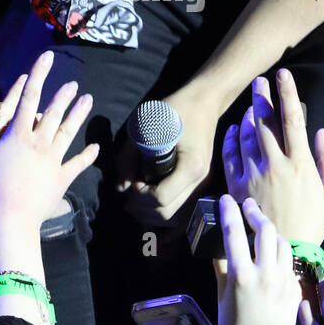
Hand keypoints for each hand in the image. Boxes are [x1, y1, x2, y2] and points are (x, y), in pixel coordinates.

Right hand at [0, 50, 98, 228]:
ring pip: (68, 132)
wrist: (11, 218)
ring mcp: (53, 160)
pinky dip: (87, 156)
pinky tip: (95, 148)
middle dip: (64, 95)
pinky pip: (77, 164)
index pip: (29, 97)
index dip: (37, 75)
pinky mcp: (62, 178)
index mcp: (18, 135)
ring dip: (78, 115)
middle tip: (73, 83)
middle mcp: (39, 143)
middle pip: (54, 113)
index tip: (46, 58)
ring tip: (88, 100)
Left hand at [116, 82, 218, 229]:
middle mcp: (201, 180)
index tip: (131, 182)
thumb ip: (127, 159)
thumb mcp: (144, 127)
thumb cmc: (174, 110)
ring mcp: (203, 186)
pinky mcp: (200, 186)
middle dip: (141, 208)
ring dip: (151, 216)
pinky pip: (184, 216)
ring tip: (135, 202)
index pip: (161, 197)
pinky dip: (166, 221)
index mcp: (191, 166)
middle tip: (126, 195)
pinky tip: (152, 220)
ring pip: (175, 220)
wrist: (204, 102)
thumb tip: (119, 188)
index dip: (139, 195)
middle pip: (167, 213)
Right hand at [217, 195, 301, 324]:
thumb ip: (222, 270)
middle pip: (265, 229)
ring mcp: (284, 280)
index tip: (225, 199)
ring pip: (282, 242)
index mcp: (241, 277)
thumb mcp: (222, 300)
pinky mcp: (295, 288)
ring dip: (271, 231)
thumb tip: (218, 247)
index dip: (229, 211)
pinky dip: (280, 251)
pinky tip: (272, 253)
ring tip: (261, 228)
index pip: (234, 233)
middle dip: (255, 213)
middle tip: (248, 206)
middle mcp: (265, 274)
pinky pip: (289, 260)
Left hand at [222, 69, 323, 247]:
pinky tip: (235, 129)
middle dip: (263, 97)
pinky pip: (231, 155)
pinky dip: (232, 138)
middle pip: (266, 121)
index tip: (284, 75)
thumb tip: (321, 133)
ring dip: (249, 115)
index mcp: (301, 164)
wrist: (284, 251)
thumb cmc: (312, 224)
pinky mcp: (237, 186)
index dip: (288, 93)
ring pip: (247, 135)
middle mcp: (275, 164)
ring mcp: (253, 174)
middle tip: (259, 81)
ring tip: (251, 103)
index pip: (293, 119)